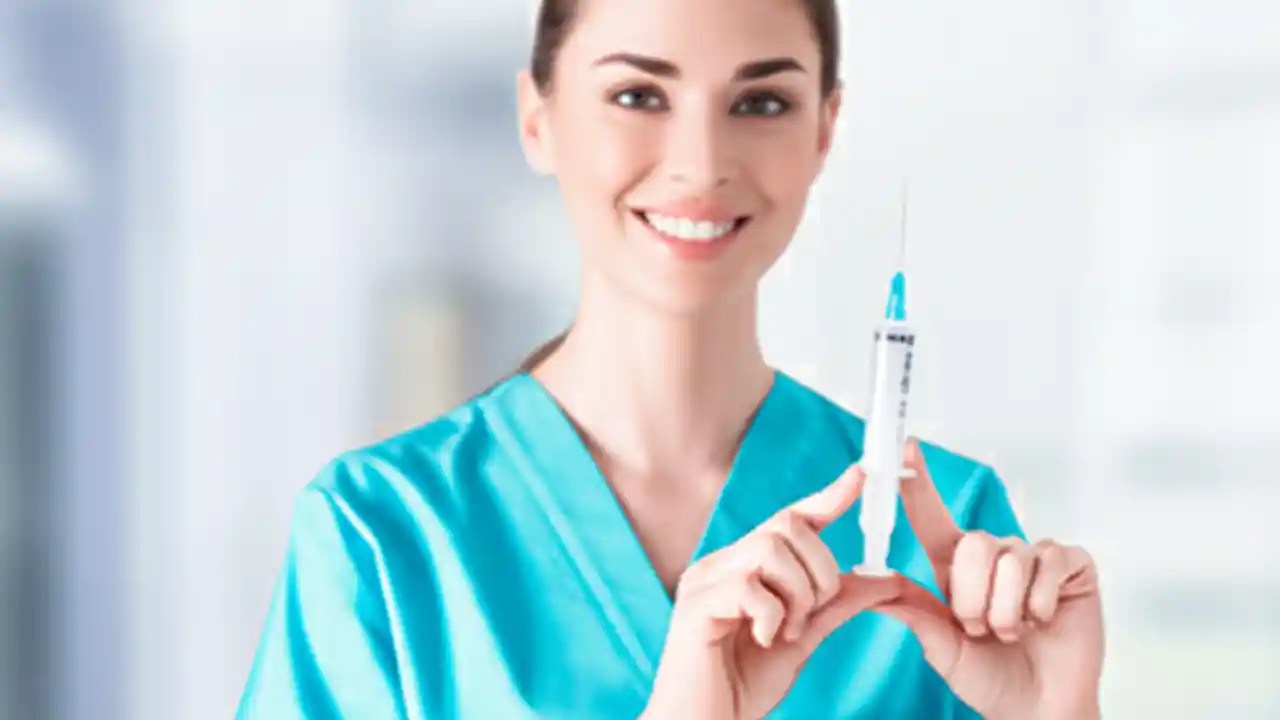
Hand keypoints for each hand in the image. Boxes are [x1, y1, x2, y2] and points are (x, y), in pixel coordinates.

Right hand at [642, 464, 898, 719]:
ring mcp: (704, 581)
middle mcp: (722, 563)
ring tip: (786, 632)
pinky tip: (766, 639)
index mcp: (744, 566)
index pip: (790, 519)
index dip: (828, 496)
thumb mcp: (803, 639)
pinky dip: (773, 616)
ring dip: (796, 595)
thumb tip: (884, 578)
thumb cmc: (741, 685)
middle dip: (818, 570)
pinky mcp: (696, 606)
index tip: (862, 475)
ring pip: (770, 550)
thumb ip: (836, 606)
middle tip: (809, 615)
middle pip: (786, 527)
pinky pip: (749, 587)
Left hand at [872, 440, 1104, 719]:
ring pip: (1010, 559)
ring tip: (1015, 632)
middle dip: (975, 598)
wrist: (1037, 711)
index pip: (933, 518)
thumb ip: (915, 613)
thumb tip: (874, 586)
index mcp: (957, 569)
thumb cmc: (990, 680)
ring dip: (1007, 609)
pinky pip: (1049, 563)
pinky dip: (1041, 601)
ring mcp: (1035, 558)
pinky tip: (1045, 620)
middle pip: (974, 544)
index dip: (919, 484)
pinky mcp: (1072, 566)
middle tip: (984, 629)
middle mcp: (994, 555)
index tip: (906, 447)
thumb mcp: (942, 647)